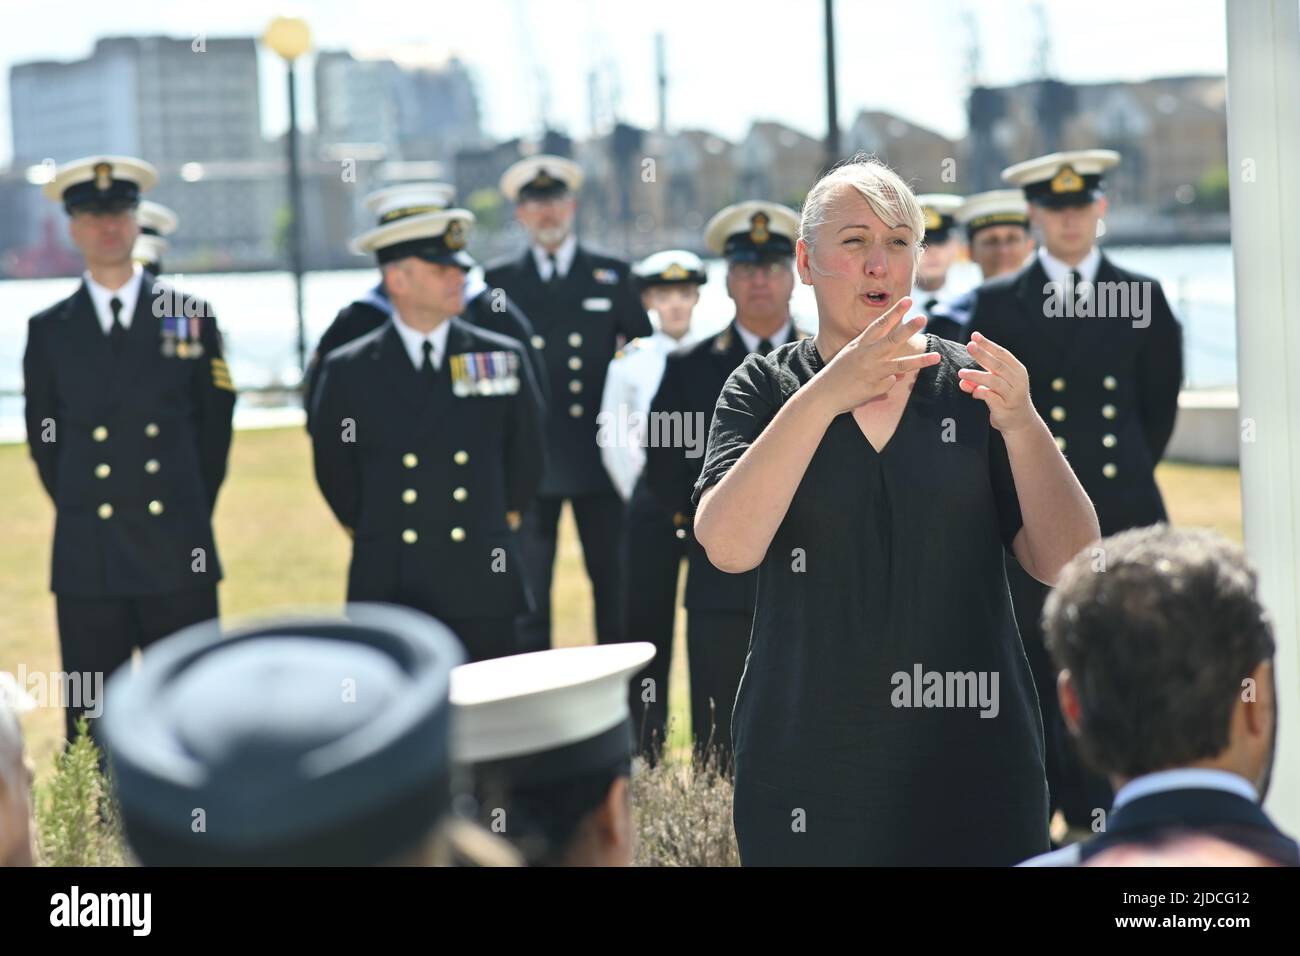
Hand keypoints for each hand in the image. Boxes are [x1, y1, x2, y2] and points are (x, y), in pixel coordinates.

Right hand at [812, 296, 940, 415]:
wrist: (822, 395)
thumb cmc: (836, 375)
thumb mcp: (850, 357)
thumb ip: (871, 355)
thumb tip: (893, 363)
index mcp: (860, 344)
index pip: (880, 324)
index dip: (895, 312)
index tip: (908, 300)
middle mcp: (867, 355)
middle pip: (892, 339)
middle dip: (908, 328)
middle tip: (923, 318)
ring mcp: (872, 371)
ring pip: (901, 364)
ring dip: (920, 360)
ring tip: (936, 356)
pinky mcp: (875, 387)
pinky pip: (889, 383)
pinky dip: (886, 384)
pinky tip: (871, 386)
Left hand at [958, 331, 1037, 432]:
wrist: (1020, 423)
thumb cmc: (1006, 400)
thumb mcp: (995, 387)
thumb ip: (981, 380)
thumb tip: (962, 377)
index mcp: (1017, 370)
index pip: (1001, 353)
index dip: (988, 344)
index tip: (974, 336)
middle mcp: (1018, 380)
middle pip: (997, 364)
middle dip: (982, 354)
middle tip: (969, 346)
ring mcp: (1013, 394)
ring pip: (993, 380)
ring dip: (976, 375)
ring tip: (961, 373)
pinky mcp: (1006, 406)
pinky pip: (990, 396)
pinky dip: (979, 392)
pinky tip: (973, 392)